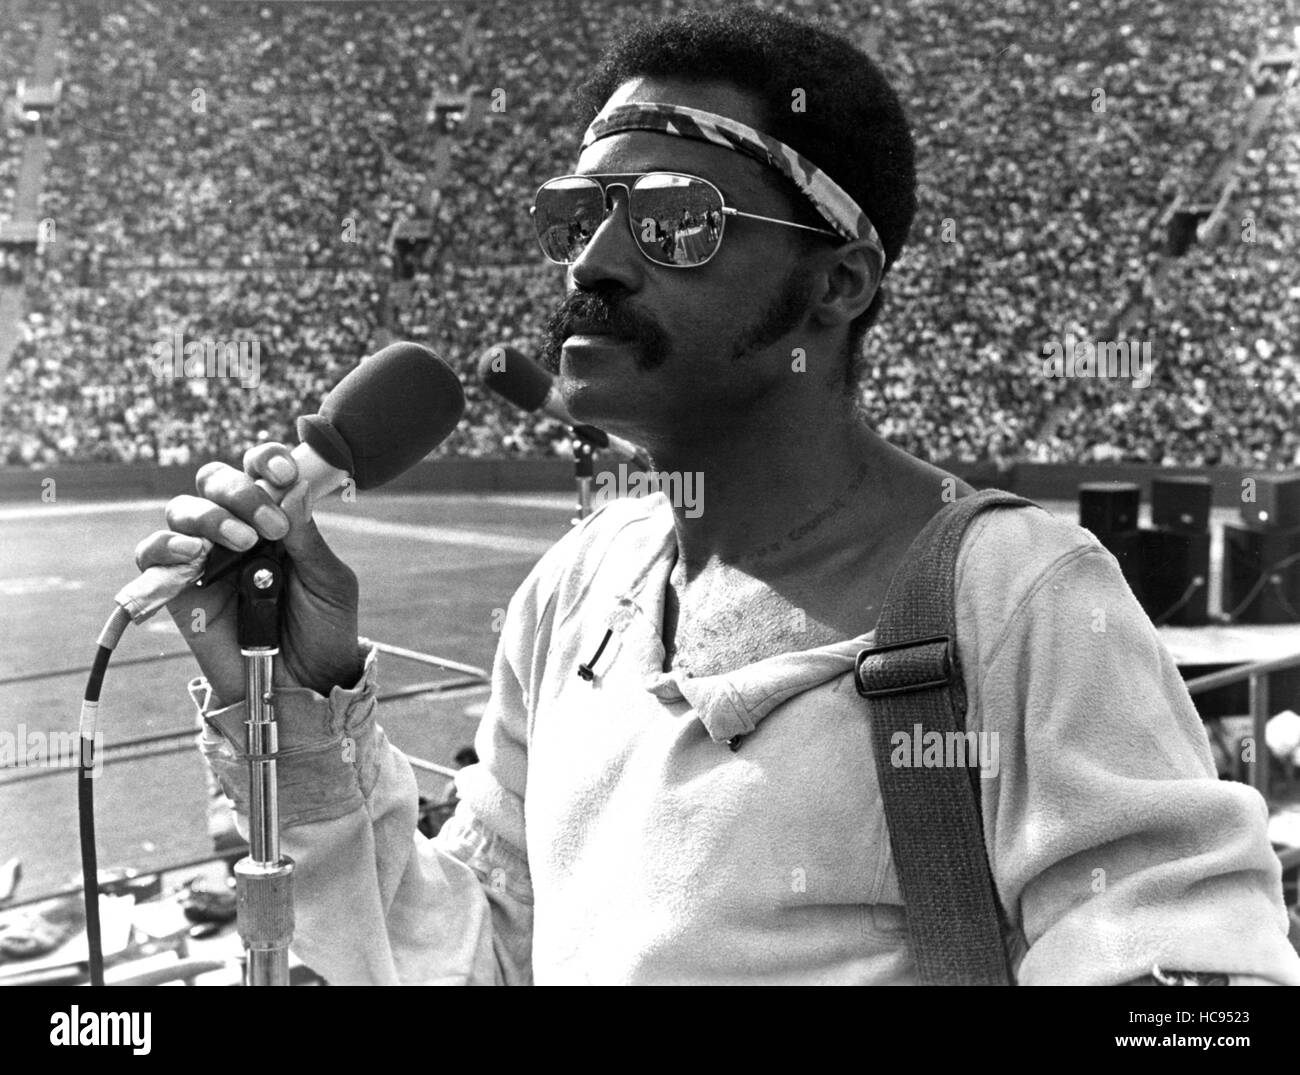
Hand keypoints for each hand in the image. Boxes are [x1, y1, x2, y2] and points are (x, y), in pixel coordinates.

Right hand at [134, 443, 361, 705]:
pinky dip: (165, 545)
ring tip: (242, 542)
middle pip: (215, 481)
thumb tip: (290, 488)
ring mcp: (205, 557)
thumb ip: (307, 538)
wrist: (305, 685)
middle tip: (269, 526)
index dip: (265, 460)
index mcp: (278, 518)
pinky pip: (152, 553)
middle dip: (239, 491)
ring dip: (209, 515)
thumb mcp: (329, 582)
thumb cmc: (324, 628)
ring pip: (183, 509)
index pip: (260, 470)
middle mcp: (238, 529)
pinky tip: (192, 551)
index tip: (281, 472)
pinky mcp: (178, 589)